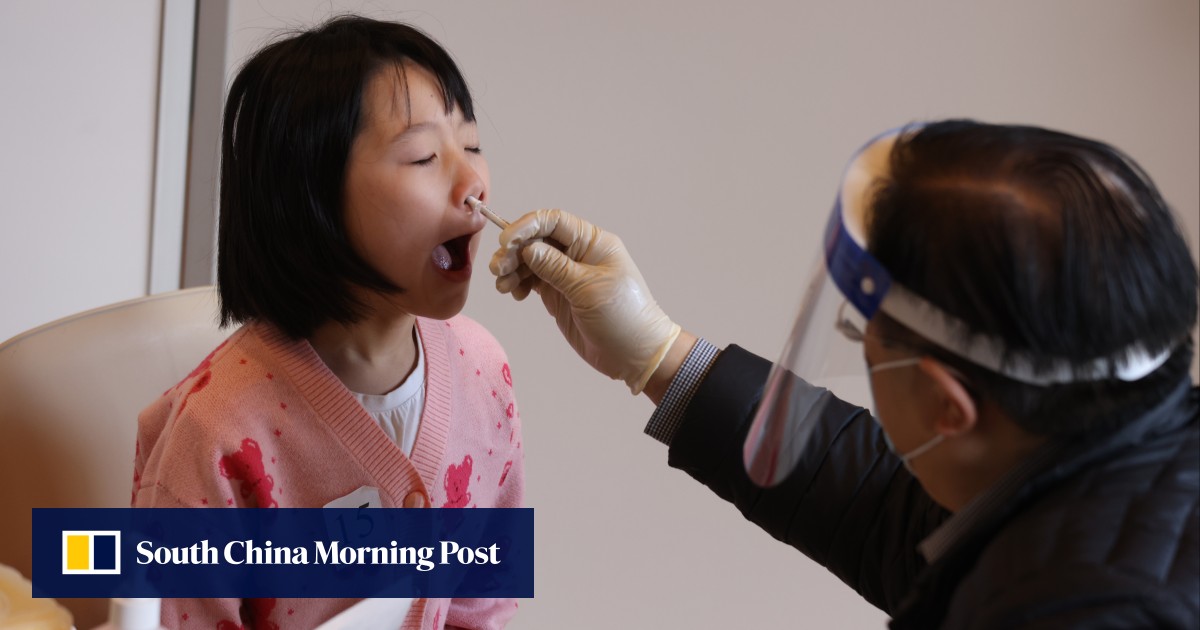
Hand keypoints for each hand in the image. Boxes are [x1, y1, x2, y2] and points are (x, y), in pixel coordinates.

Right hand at [489, 209, 680, 394]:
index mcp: (592, 243)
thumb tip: (528, 248)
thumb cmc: (624, 317)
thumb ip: (556, 267)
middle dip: (514, 250)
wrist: (635, 354)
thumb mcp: (588, 289)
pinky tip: (515, 294)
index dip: (527, 226)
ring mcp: (566, 275)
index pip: (554, 222)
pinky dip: (518, 283)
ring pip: (530, 261)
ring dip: (512, 269)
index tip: (507, 240)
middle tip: (498, 268)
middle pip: (537, 240)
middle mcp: (578, 254)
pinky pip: (531, 280)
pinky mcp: (558, 294)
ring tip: (503, 285)